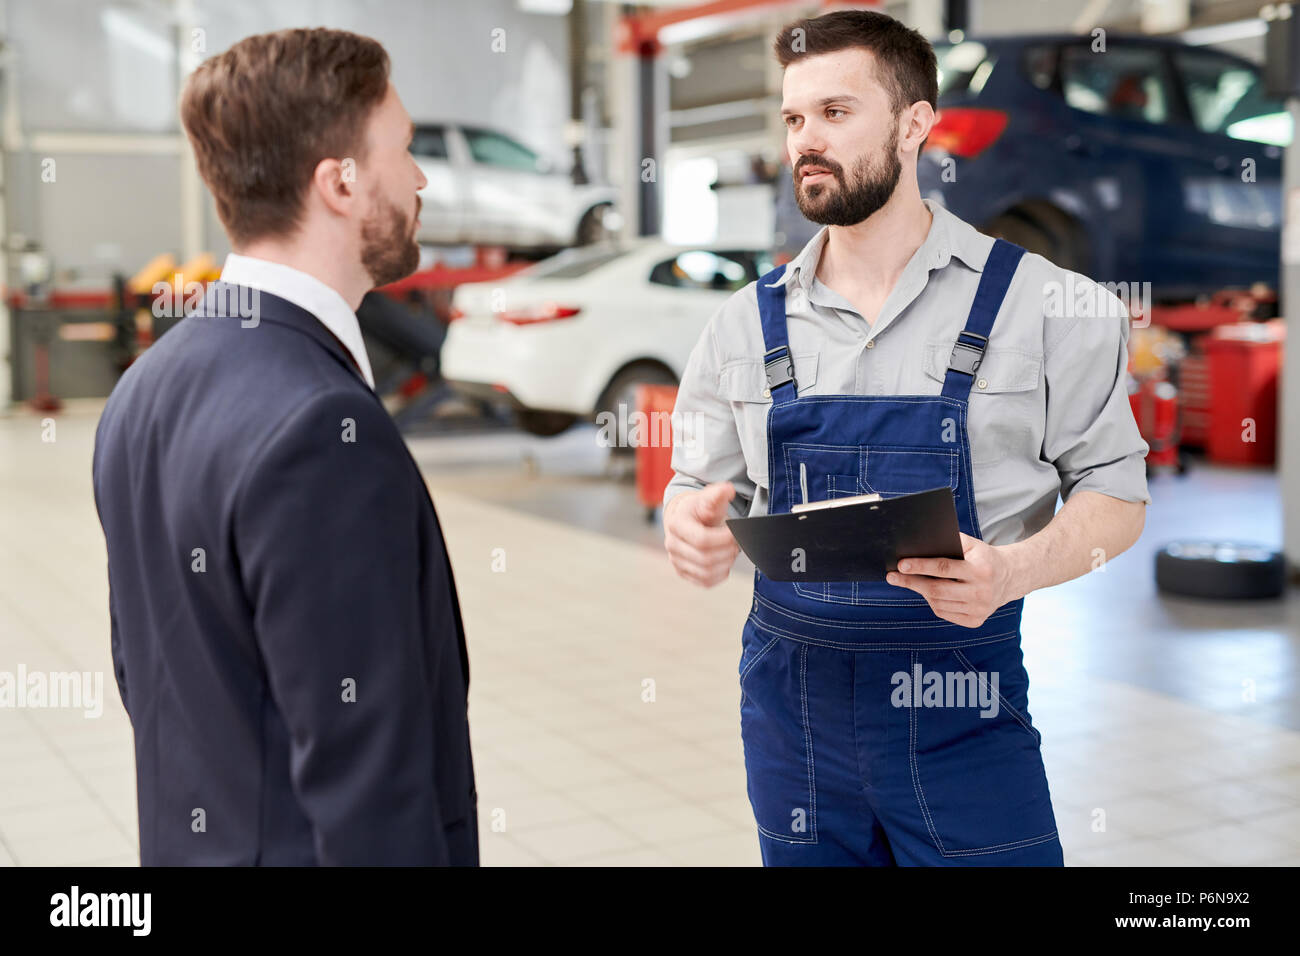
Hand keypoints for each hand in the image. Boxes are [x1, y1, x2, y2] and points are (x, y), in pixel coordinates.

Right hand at [664, 482, 740, 587]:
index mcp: (676, 525)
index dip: (724, 538)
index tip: (735, 531)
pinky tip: (724, 561)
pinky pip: (705, 582)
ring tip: (731, 551)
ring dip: (725, 563)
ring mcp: (676, 561)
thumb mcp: (707, 498)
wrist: (687, 520)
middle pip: (705, 559)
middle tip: (736, 541)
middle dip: (727, 551)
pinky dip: (720, 574)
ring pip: (706, 573)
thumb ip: (717, 494)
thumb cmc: (699, 509)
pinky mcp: (683, 573)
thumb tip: (728, 489)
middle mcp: (672, 545)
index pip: (702, 540)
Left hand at [885, 533, 1019, 627]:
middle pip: (937, 589)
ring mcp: (980, 610)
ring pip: (938, 603)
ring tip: (909, 582)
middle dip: (911, 582)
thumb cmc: (982, 557)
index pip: (944, 568)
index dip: (920, 566)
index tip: (900, 565)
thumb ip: (950, 542)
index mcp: (981, 570)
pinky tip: (928, 593)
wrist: (1009, 577)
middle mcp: (981, 592)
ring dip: (921, 592)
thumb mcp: (972, 545)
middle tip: (892, 577)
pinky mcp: (976, 621)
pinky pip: (945, 613)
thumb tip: (918, 544)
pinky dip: (933, 602)